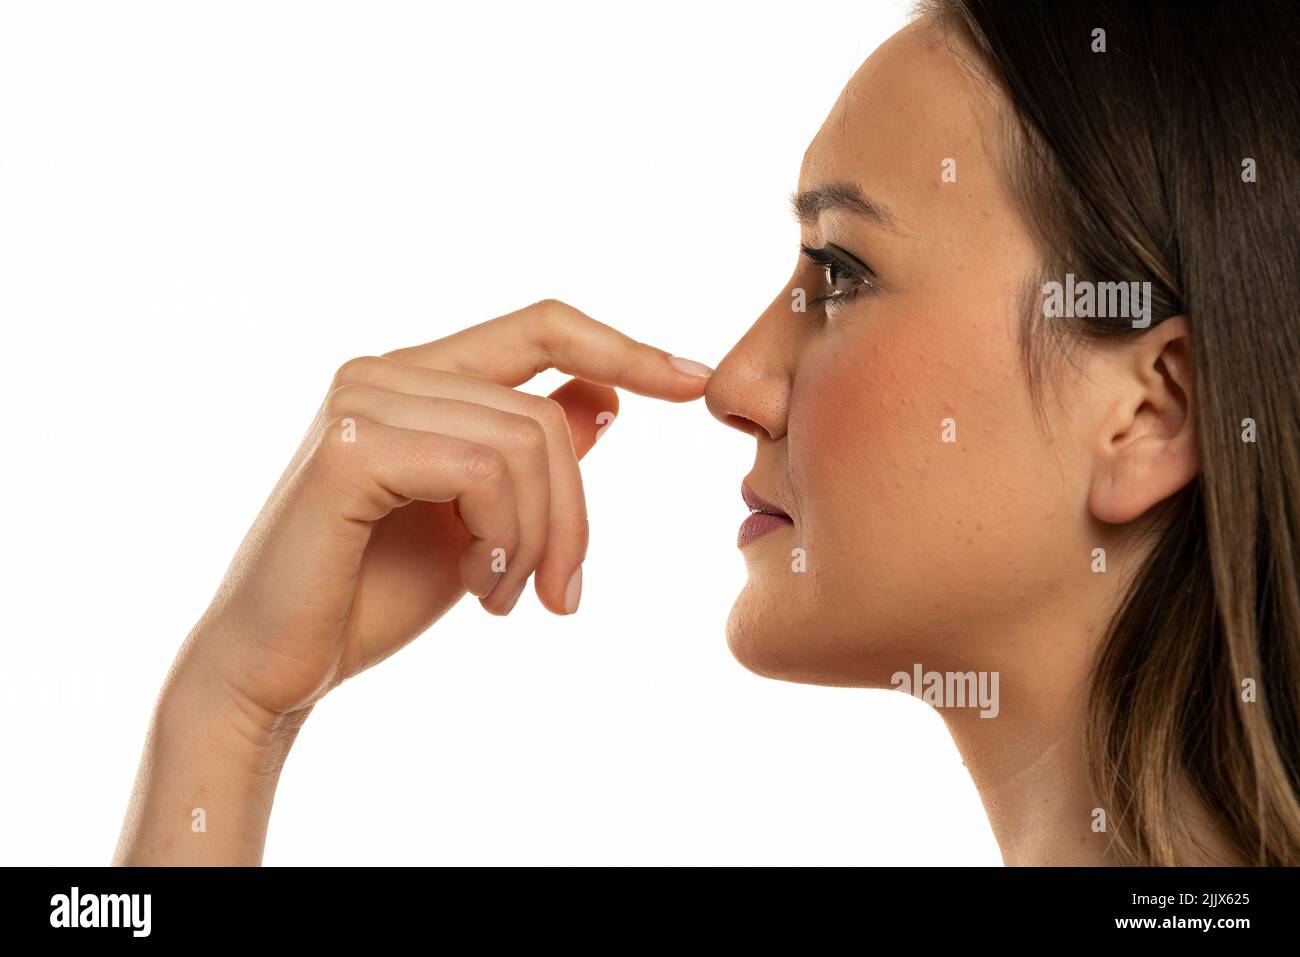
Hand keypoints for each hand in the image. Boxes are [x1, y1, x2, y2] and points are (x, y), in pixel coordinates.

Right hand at [114, 300, 710, 864]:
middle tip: (559, 595)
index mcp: (420, 379)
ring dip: (538, 540)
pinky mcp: (349, 448)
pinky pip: (482, 471)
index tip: (695, 381)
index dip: (625, 347)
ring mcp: (363, 401)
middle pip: (546, 414)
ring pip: (526, 443)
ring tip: (504, 598)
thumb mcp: (482, 519)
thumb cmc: (376, 594)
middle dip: (574, 517)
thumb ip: (530, 454)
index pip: (542, 328)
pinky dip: (502, 539)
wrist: (279, 667)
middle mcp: (386, 372)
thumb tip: (607, 396)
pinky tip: (476, 587)